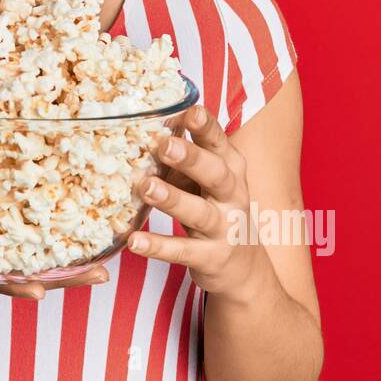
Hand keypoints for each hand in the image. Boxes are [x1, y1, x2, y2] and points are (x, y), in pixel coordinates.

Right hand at [0, 172, 108, 299]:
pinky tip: (91, 229)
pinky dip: (57, 241)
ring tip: (111, 262)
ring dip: (70, 265)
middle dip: (60, 278)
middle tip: (100, 275)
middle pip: (19, 275)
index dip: (8, 284)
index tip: (38, 292)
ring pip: (32, 262)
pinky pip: (29, 242)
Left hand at [126, 105, 262, 297]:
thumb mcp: (207, 180)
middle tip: (164, 144)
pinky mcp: (211, 257)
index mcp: (231, 169)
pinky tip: (135, 241)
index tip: (189, 112)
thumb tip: (143, 129)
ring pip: (199, 212)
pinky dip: (159, 247)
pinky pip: (184, 251)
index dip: (206, 127)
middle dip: (191, 158)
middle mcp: (232, 196)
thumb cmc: (216, 210)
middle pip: (216, 174)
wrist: (245, 268)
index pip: (220, 143)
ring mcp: (224, 229)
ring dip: (172, 199)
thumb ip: (184, 158)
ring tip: (146, 187)